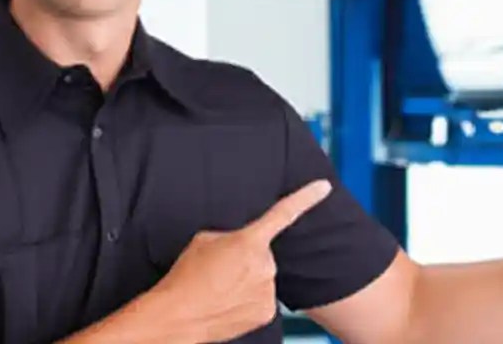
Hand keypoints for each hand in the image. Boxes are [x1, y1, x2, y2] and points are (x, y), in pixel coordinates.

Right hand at [144, 179, 332, 341]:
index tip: (324, 186)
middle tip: (222, 270)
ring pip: (263, 278)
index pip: (283, 213)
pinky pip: (262, 299)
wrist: (178, 315)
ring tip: (221, 288)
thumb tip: (240, 246)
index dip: (306, 197)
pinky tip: (229, 303)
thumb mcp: (205, 241)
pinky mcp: (266, 312)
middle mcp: (265, 264)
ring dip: (247, 280)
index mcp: (250, 240)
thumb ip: (231, 236)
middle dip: (247, 259)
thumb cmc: (186, 276)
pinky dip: (248, 300)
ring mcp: (268, 290)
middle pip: (263, 255)